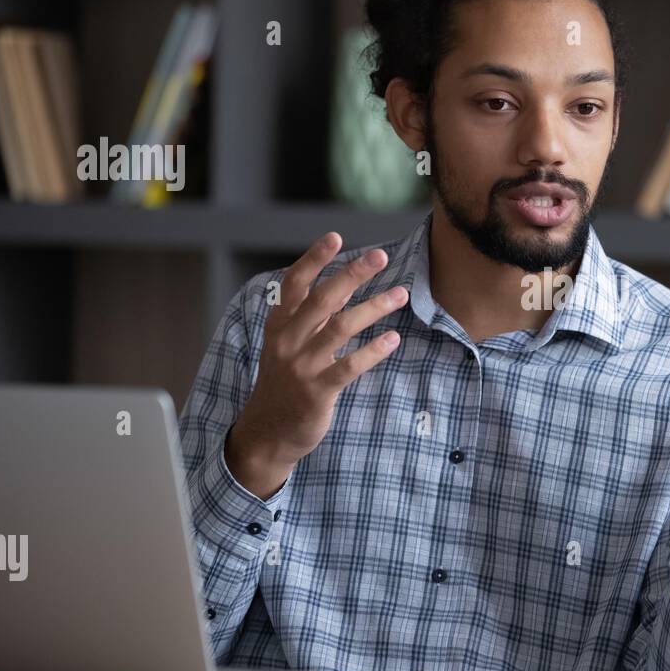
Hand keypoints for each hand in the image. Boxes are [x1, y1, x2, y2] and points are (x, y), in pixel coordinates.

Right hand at [226, 232, 407, 495]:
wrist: (268, 433)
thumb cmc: (284, 382)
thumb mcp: (287, 344)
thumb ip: (310, 316)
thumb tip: (342, 285)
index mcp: (280, 324)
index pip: (294, 283)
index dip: (314, 258)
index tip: (335, 237)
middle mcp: (288, 340)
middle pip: (322, 298)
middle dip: (352, 274)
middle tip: (380, 256)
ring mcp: (301, 366)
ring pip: (340, 328)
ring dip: (373, 308)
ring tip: (401, 294)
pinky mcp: (317, 391)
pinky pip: (349, 366)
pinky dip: (373, 351)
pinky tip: (393, 340)